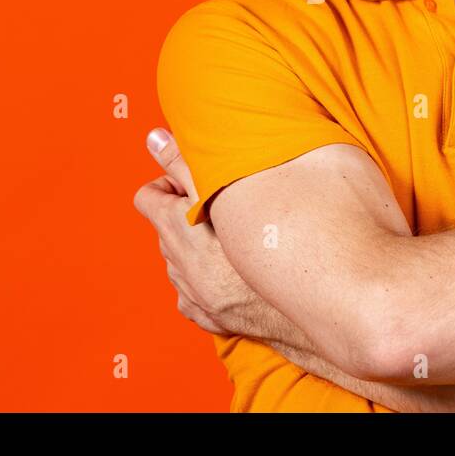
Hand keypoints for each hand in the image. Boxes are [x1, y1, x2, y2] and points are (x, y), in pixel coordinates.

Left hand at [132, 127, 257, 335]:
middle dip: (185, 215)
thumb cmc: (269, 236)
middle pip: (165, 229)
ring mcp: (192, 295)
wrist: (307, 291)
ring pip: (181, 262)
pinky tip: (233, 270)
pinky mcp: (209, 317)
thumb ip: (184, 163)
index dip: (167, 184)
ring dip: (196, 248)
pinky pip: (194, 294)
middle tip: (222, 206)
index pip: (147, 198)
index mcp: (176, 231)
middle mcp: (178, 266)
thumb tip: (153, 138)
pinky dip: (207, 280)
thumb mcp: (225, 188)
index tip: (192, 183)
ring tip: (232, 239)